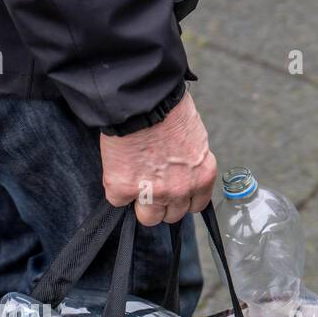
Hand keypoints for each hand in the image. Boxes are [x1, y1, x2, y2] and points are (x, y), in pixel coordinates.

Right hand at [99, 91, 217, 225]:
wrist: (141, 99)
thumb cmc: (168, 108)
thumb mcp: (193, 137)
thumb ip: (189, 162)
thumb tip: (178, 168)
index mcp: (202, 175)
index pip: (196, 205)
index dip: (182, 199)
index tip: (174, 192)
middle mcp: (180, 189)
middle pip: (171, 216)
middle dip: (162, 202)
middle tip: (151, 183)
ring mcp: (152, 192)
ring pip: (147, 217)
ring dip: (140, 202)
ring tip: (134, 180)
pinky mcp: (123, 189)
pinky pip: (117, 201)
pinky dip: (116, 188)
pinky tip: (118, 168)